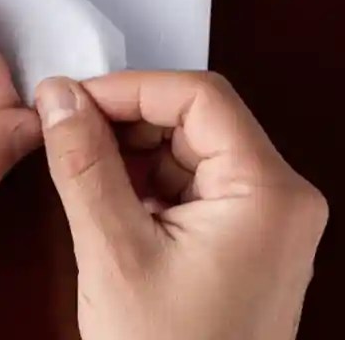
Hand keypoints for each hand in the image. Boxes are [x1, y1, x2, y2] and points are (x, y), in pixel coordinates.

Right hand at [35, 72, 327, 339]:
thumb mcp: (115, 254)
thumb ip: (85, 166)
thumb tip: (61, 99)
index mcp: (270, 193)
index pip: (199, 98)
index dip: (130, 89)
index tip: (74, 99)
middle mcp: (283, 199)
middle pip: (199, 121)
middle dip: (129, 122)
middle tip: (68, 135)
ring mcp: (270, 222)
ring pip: (193, 152)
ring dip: (136, 156)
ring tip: (87, 181)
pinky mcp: (249, 242)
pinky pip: (197, 187)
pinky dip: (152, 187)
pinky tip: (115, 210)